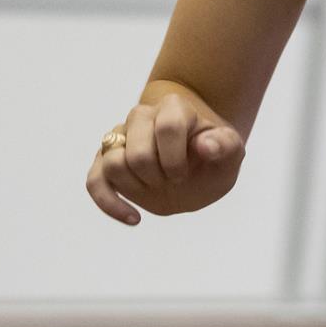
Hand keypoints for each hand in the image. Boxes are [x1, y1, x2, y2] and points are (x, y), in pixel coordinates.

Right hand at [85, 91, 245, 224]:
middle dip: (158, 176)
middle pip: (137, 152)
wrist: (197, 167)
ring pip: (112, 163)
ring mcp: (120, 138)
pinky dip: (109, 203)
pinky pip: (94, 180)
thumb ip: (225, 145)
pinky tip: (134, 218)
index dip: (176, 159)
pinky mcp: (105, 162)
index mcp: (173, 108)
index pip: (167, 127)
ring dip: (136, 186)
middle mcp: (141, 116)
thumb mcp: (231, 152)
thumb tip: (205, 147)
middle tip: (174, 179)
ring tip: (156, 188)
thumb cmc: (214, 156)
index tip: (186, 173)